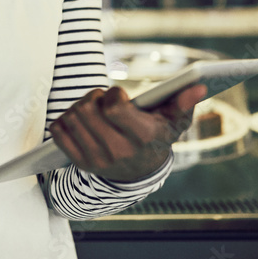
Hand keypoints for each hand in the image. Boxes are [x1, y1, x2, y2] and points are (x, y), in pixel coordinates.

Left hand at [49, 84, 206, 182]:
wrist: (141, 173)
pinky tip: (79, 122)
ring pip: (72, 117)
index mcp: (142, 137)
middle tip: (102, 100)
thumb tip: (198, 85)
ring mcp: (98, 159)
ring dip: (79, 107)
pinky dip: (64, 121)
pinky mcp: (81, 163)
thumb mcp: (173, 122)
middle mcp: (119, 151)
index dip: (112, 94)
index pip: (113, 106)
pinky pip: (58, 132)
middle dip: (93, 97)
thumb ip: (184, 103)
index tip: (118, 94)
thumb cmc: (156, 137)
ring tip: (93, 110)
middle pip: (87, 109)